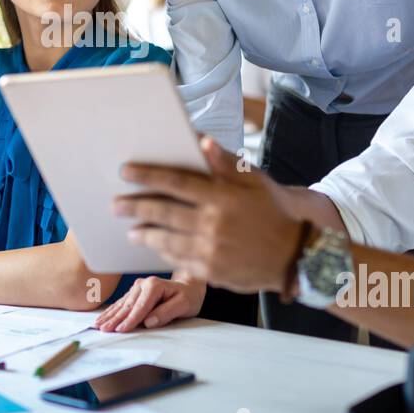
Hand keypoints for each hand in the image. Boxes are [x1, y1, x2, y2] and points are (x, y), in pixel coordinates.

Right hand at [93, 275, 204, 332]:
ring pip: (122, 304)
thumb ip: (166, 313)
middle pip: (128, 306)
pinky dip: (112, 311)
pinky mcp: (135, 292)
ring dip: (110, 315)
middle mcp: (143, 284)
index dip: (131, 320)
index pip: (140, 307)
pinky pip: (122, 303)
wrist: (188, 289)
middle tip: (105, 330)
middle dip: (116, 319)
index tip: (122, 329)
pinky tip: (103, 317)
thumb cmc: (187, 297)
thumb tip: (149, 322)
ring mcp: (138, 287)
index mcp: (154, 285)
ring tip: (99, 324)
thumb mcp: (183, 305)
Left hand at [113, 136, 302, 292]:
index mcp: (222, 196)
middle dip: (134, 206)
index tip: (125, 172)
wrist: (297, 255)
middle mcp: (213, 224)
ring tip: (131, 228)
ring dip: (144, 233)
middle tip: (116, 203)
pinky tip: (155, 245)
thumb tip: (201, 140)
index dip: (147, 176)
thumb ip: (225, 162)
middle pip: (162, 212)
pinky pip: (178, 260)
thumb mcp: (256, 180)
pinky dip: (163, 251)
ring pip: (165, 240)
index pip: (175, 182)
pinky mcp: (211, 272)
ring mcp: (210, 251)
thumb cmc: (275, 211)